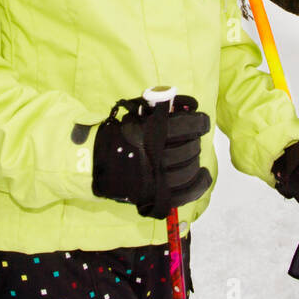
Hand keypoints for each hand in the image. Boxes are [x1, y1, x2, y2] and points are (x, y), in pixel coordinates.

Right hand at [91, 93, 211, 217]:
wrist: (96, 163)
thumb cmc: (119, 136)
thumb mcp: (137, 115)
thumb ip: (160, 108)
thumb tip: (187, 104)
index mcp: (154, 133)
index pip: (190, 126)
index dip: (200, 122)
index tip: (202, 121)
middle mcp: (159, 156)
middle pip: (190, 148)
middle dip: (194, 142)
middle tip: (191, 139)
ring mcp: (159, 178)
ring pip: (189, 169)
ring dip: (195, 160)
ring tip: (194, 156)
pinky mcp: (159, 195)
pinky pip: (187, 192)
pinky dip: (199, 184)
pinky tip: (203, 175)